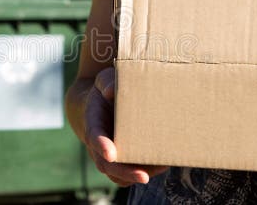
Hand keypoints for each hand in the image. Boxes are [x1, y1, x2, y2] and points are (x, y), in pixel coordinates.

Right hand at [84, 67, 168, 186]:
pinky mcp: (120, 161)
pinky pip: (128, 176)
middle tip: (143, 176)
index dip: (101, 146)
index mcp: (93, 122)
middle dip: (125, 171)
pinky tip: (163, 165)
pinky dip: (143, 173)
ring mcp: (108, 155)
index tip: (111, 154)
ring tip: (162, 167)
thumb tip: (110, 91)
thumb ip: (107, 82)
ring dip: (138, 175)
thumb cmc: (107, 90)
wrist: (103, 104)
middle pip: (106, 164)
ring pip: (118, 174)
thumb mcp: (105, 80)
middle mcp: (98, 144)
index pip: (94, 136)